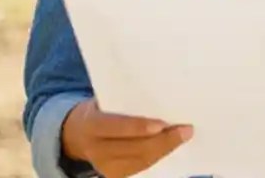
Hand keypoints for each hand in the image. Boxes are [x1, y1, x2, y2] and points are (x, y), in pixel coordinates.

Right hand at [61, 98, 192, 177]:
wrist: (77, 134)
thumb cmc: (100, 109)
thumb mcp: (104, 101)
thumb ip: (125, 101)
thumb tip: (162, 95)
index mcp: (91, 124)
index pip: (114, 126)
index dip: (137, 127)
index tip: (162, 125)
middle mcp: (95, 148)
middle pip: (132, 148)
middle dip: (162, 141)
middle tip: (186, 130)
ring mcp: (103, 165)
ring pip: (139, 160)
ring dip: (165, 149)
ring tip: (184, 136)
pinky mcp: (113, 174)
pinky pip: (140, 167)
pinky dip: (158, 156)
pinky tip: (172, 145)